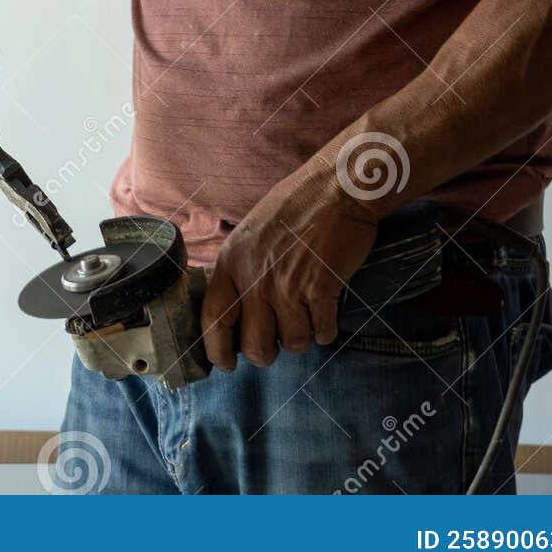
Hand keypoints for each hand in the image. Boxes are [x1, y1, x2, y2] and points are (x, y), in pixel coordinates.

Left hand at [201, 164, 378, 370]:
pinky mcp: (320, 289)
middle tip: (279, 341)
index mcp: (232, 261)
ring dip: (303, 335)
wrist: (337, 187)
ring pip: (293, 343)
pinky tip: (329, 306)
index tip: (226, 364)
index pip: (213, 320)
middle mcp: (255, 278)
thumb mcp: (252, 232)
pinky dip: (327, 327)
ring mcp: (288, 286)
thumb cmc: (297, 204)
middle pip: (255, 346)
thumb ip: (242, 269)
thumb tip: (239, 311)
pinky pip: (323, 332)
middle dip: (268, 352)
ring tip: (308, 312)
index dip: (217, 350)